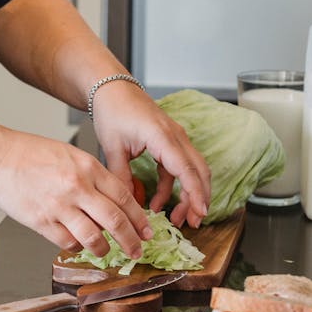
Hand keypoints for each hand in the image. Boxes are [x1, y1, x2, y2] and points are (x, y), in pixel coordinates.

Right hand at [0, 131, 151, 257]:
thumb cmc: (33, 154)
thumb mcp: (72, 156)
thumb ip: (94, 177)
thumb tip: (114, 203)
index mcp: (88, 167)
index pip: (124, 197)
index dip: (139, 218)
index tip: (146, 231)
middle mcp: (77, 187)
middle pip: (115, 221)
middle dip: (130, 240)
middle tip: (136, 251)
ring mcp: (59, 205)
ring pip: (93, 237)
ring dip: (103, 249)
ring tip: (105, 251)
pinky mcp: (41, 221)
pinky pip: (67, 242)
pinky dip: (76, 247)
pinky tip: (77, 244)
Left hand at [91, 81, 209, 227]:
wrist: (112, 88)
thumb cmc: (112, 110)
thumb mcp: (112, 147)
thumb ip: (122, 176)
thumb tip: (128, 203)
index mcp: (162, 136)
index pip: (185, 168)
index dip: (195, 193)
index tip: (199, 213)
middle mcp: (175, 137)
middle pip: (199, 171)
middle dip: (199, 198)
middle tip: (193, 223)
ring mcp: (176, 139)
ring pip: (193, 170)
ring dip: (189, 195)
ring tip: (178, 219)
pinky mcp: (170, 143)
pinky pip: (179, 168)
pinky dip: (174, 187)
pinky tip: (159, 204)